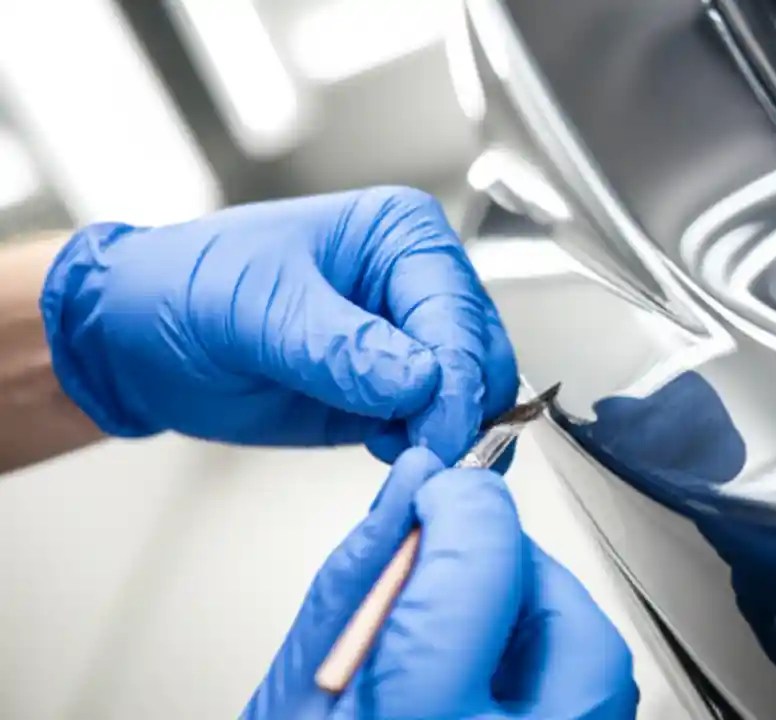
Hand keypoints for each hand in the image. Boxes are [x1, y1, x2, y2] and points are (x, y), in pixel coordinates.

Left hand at [40, 187, 516, 461]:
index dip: (457, 381)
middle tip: (430, 461)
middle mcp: (418, 286)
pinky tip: (393, 461)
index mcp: (402, 237)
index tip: (440, 436)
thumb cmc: (184, 289)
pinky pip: (436, 431)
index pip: (457, 313)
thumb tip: (417, 380)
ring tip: (409, 463)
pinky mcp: (393, 398)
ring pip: (473, 401)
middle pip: (482, 358)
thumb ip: (337, 345)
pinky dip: (427, 454)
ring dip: (451, 439)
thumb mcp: (254, 308)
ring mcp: (410, 344)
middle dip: (465, 414)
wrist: (136, 339)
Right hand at [243, 448, 638, 718]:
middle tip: (461, 564)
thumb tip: (413, 491)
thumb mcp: (298, 691)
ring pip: (596, 681)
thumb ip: (360, 579)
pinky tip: (485, 685)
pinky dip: (546, 681)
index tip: (447, 492)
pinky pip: (584, 714)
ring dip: (538, 629)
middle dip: (519, 575)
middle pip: (573, 634)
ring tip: (463, 636)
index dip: (466, 511)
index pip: (478, 578)